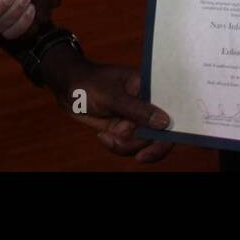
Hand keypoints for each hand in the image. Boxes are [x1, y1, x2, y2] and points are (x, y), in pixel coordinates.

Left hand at [40, 44, 172, 163]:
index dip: (172, 130)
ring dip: (127, 146)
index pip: (171, 109)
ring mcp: (136, 118)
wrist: (66, 89)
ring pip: (143, 143)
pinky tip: (102, 136)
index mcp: (149, 87)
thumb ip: (137, 109)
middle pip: (160, 132)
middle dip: (145, 144)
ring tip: (106, 137)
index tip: (159, 145)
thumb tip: (165, 122)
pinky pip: (129, 146)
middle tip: (138, 156)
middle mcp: (146, 104)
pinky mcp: (124, 129)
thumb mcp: (111, 96)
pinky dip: (117, 146)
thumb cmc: (88, 82)